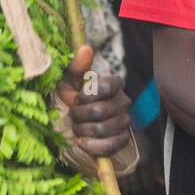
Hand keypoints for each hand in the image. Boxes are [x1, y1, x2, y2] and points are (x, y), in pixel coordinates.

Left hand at [57, 44, 131, 158]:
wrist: (75, 124)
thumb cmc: (72, 99)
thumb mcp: (69, 82)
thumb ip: (77, 67)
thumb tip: (85, 48)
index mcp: (114, 84)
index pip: (107, 87)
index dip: (87, 96)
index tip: (77, 99)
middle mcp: (124, 101)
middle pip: (100, 111)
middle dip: (79, 116)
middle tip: (72, 116)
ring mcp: (126, 121)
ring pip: (103, 129)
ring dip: (83, 130)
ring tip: (76, 128)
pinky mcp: (123, 139)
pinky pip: (111, 145)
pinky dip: (93, 146)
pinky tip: (83, 141)